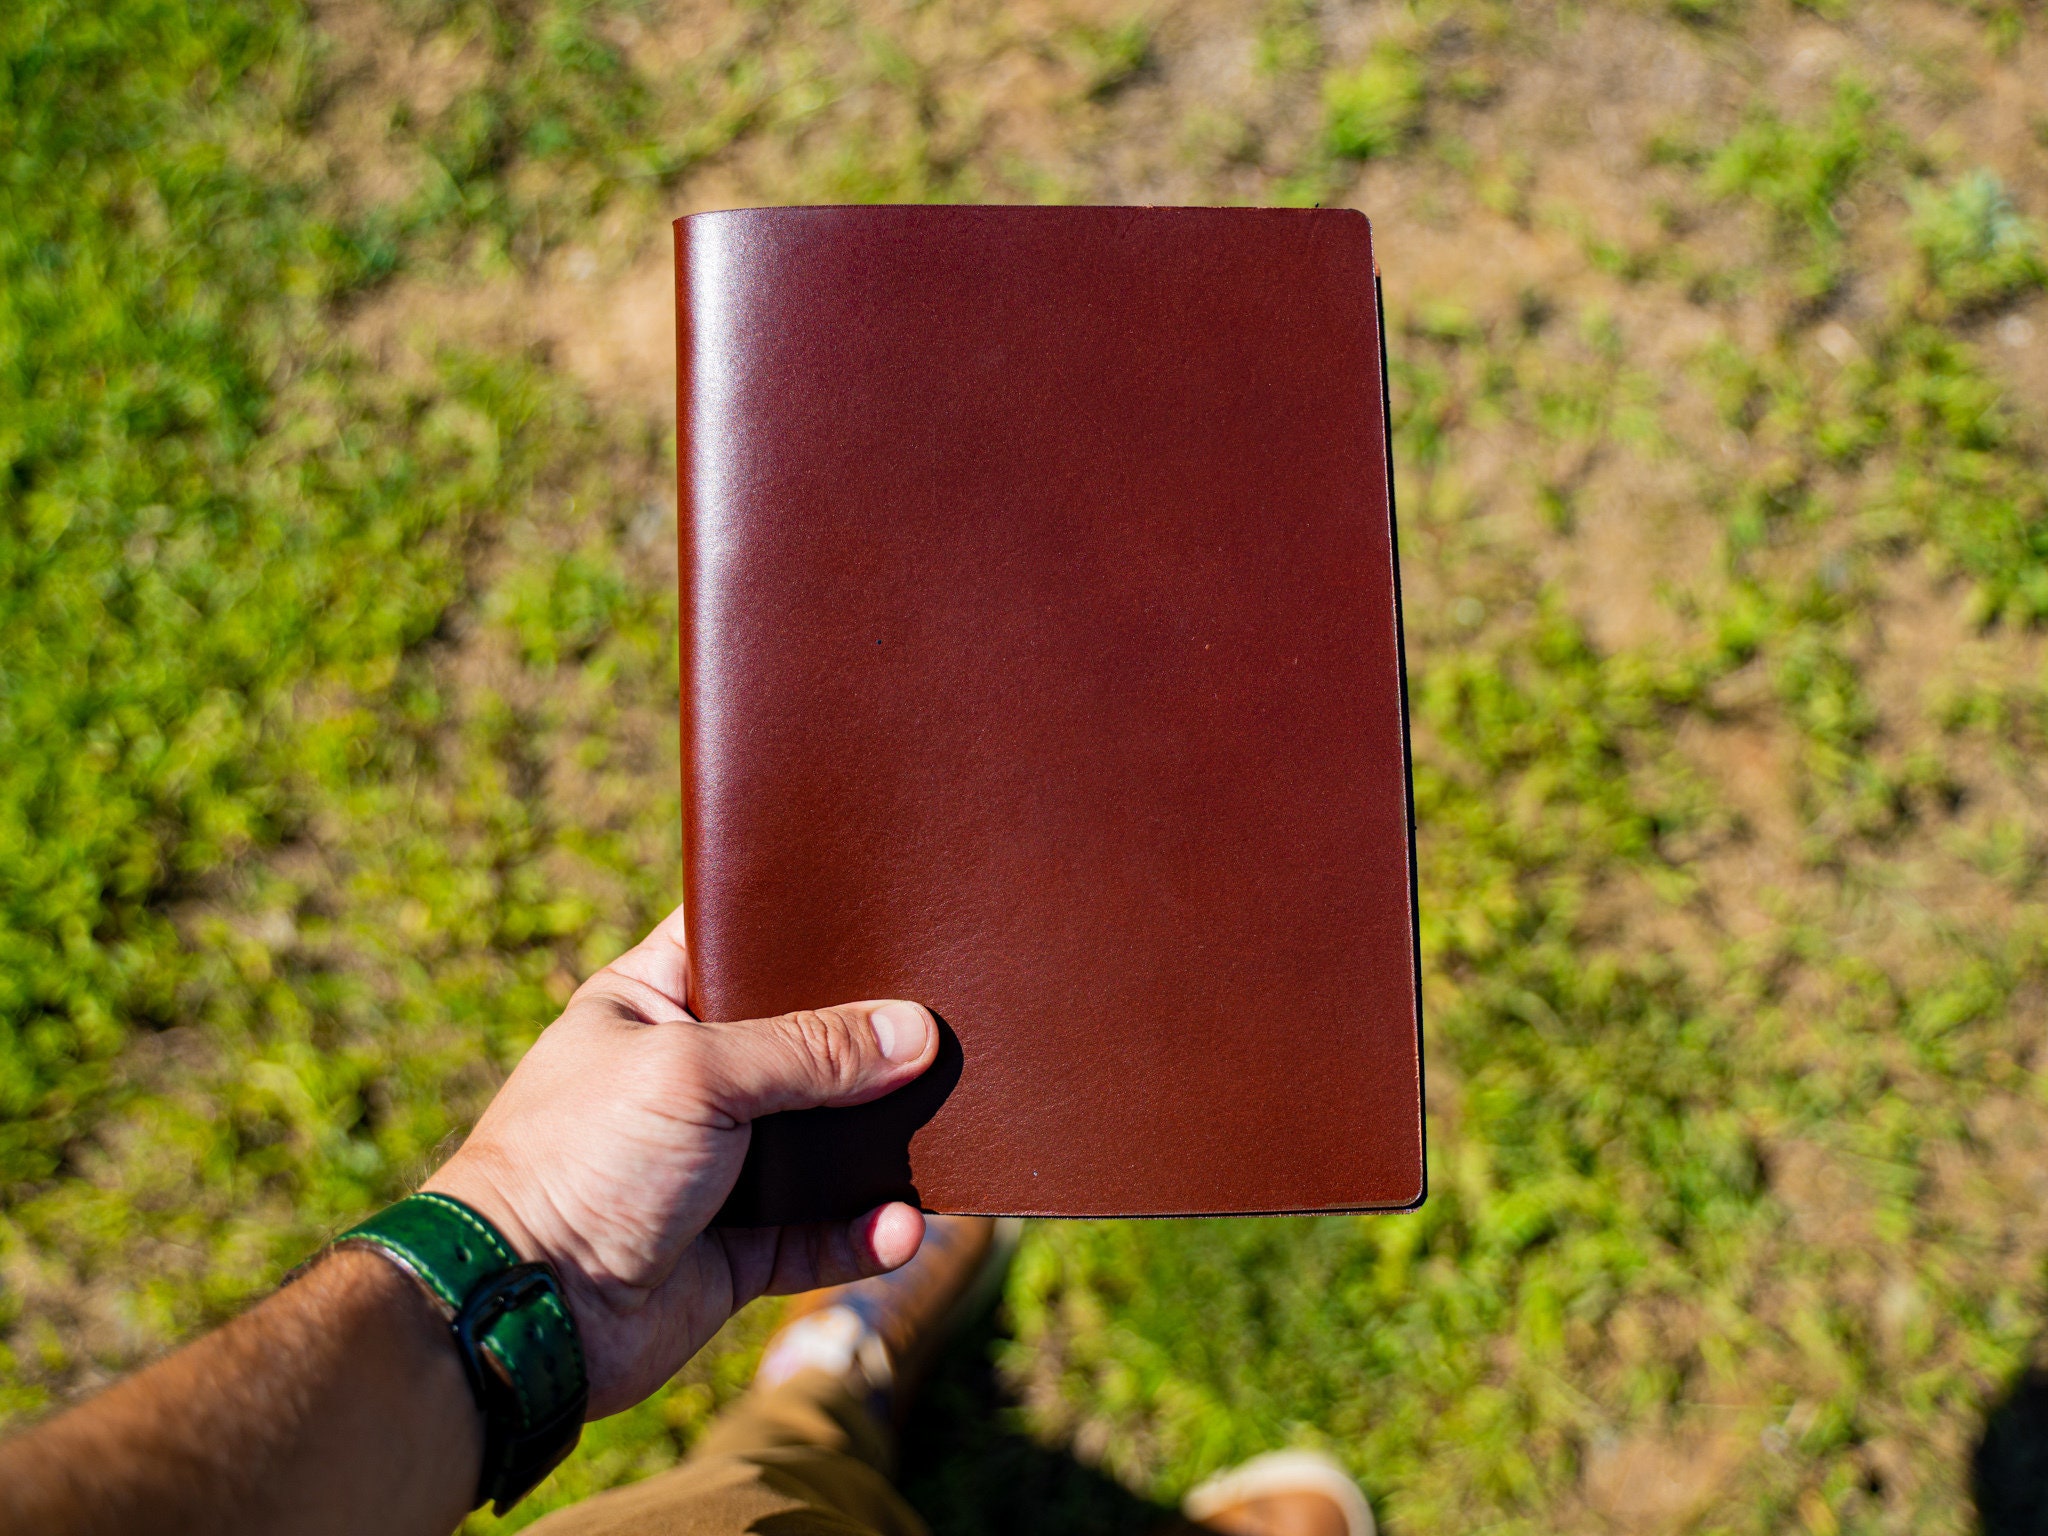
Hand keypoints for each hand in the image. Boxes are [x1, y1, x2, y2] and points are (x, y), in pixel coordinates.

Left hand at [423, 902, 935, 1417]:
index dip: (804, 925)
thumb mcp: (697, 1073)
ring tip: (950, 1123)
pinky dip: (864, 1233)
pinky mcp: (738, 1249)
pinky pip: (821, 1234)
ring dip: (881, 1143)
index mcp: (652, 1004)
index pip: (738, 941)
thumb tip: (917, 1033)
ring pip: (825, 1143)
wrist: (525, 1313)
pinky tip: (901, 1225)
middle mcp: (688, 1079)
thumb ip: (810, 1050)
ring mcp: (716, 1166)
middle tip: (948, 1018)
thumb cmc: (582, 1158)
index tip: (889, 907)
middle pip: (802, 1044)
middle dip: (869, 1040)